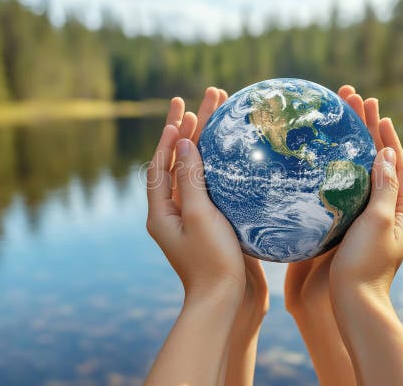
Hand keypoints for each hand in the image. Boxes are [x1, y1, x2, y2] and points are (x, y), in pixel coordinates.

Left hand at [145, 89, 245, 297]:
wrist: (228, 305)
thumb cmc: (212, 263)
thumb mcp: (199, 217)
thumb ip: (191, 179)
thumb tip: (185, 144)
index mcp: (162, 212)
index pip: (162, 163)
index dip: (171, 134)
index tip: (182, 109)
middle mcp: (175, 213)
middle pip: (183, 161)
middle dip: (194, 129)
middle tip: (209, 97)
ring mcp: (197, 220)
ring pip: (202, 172)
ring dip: (211, 144)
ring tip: (224, 115)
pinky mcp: (218, 227)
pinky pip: (218, 188)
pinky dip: (225, 167)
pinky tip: (241, 156)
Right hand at [282, 84, 396, 385]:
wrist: (345, 306)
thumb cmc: (365, 267)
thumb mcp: (378, 223)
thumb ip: (382, 188)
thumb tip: (386, 153)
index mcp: (400, 210)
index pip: (395, 162)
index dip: (385, 133)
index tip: (375, 109)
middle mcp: (380, 211)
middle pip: (373, 161)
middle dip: (363, 129)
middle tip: (350, 99)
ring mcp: (357, 218)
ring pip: (351, 172)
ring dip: (343, 145)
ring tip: (330, 119)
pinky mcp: (336, 227)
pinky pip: (333, 191)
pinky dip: (325, 171)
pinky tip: (309, 158)